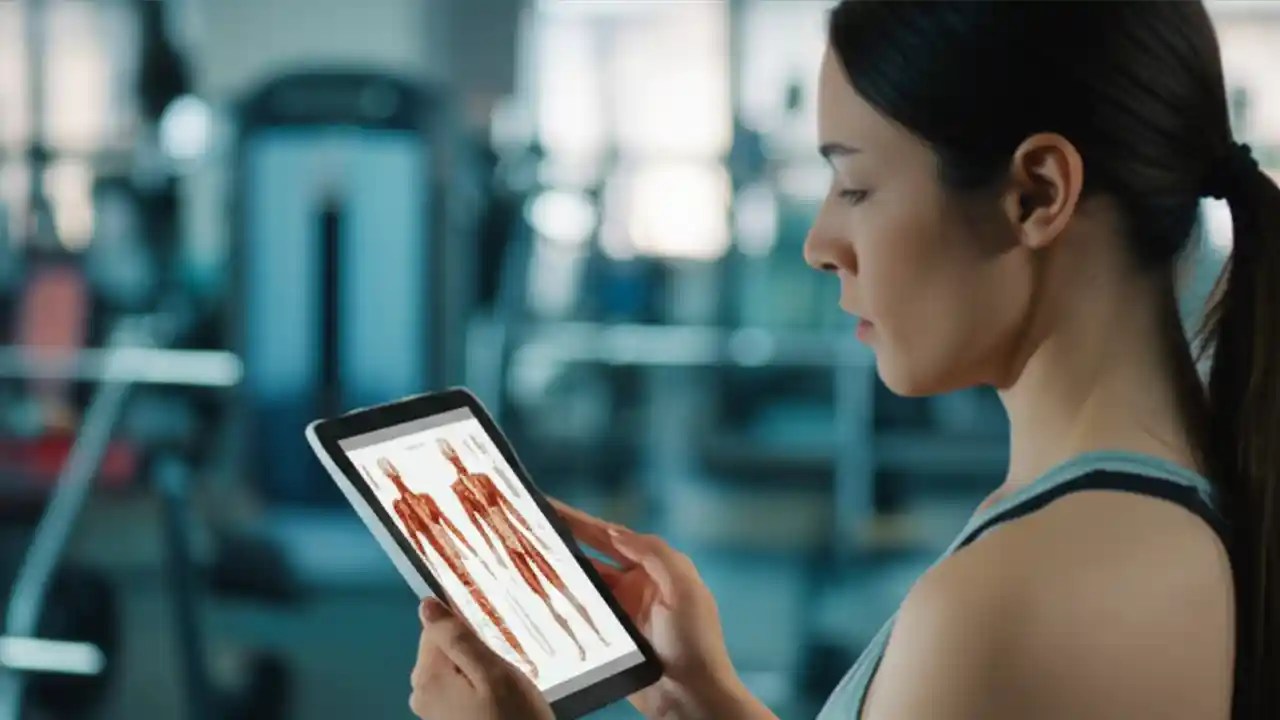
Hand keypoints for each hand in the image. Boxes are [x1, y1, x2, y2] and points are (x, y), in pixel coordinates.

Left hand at [409, 598, 553, 719]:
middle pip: (443, 651)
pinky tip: (496, 706)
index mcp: (427, 677)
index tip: (492, 649)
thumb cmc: (514, 719)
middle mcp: (420, 694)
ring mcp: (430, 713)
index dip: (467, 633)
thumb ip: (458, 638)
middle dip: (473, 654)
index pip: (436, 629)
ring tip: (502, 692)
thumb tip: (426, 605)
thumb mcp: (493, 673)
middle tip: (502, 675)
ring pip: (453, 671)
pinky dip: (476, 692)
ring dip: (477, 674)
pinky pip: (457, 691)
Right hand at [549, 500, 772, 719]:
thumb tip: (616, 532)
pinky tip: (538, 600)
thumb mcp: (683, 588)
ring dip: (557, 575)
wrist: (691, 697)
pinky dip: (561, 607)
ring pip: (582, 587)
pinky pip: (580, 618)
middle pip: (591, 559)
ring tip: (523, 561)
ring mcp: (620, 614)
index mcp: (654, 569)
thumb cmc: (694, 641)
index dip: (581, 521)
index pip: (611, 538)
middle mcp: (634, 587)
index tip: (550, 507)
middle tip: (527, 530)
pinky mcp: (608, 641)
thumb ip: (655, 554)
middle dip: (563, 544)